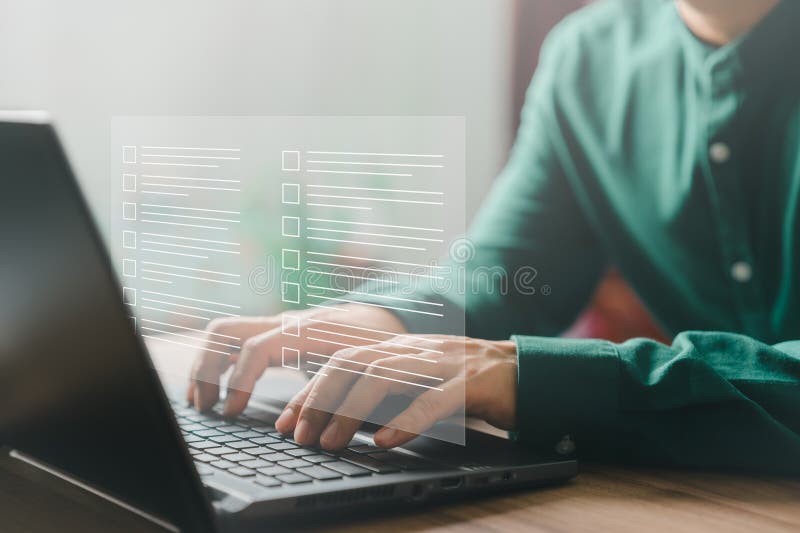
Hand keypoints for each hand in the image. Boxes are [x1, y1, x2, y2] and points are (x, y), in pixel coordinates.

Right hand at [186, 304, 406, 414]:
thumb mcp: (363, 371)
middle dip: (207, 369)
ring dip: (205, 364)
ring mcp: (277, 324)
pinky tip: (214, 390)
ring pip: (224, 332)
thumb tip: (293, 427)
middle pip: (226, 331)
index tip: (231, 412)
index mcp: (307, 330)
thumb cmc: (378, 349)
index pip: (257, 347)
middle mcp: (285, 322)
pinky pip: (234, 340)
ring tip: (200, 402)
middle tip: (205, 408)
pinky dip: (217, 362)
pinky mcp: (274, 333)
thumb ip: (331, 394)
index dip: (239, 381)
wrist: (386, 322)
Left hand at [274, 335, 517, 449]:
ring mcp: (441, 363)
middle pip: (353, 363)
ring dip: (351, 411)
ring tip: (331, 441)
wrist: (522, 370)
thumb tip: (336, 419)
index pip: (341, 361)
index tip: (286, 422)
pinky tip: (387, 441)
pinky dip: (407, 420)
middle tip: (301, 436)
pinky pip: (434, 400)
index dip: (310, 391)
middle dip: (320, 398)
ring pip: (384, 376)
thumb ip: (383, 392)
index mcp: (397, 349)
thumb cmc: (465, 381)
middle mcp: (413, 350)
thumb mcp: (417, 381)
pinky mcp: (470, 382)